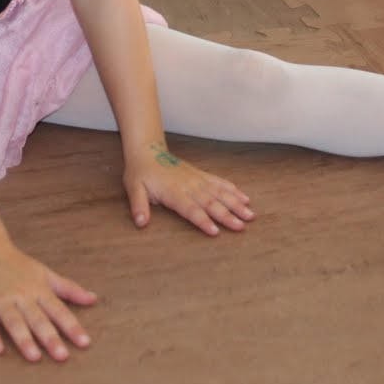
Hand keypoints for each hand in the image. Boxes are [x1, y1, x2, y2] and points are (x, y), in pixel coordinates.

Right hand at [0, 243, 96, 361]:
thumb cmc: (17, 266)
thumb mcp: (46, 274)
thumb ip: (69, 288)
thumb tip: (93, 299)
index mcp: (39, 290)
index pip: (59, 310)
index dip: (72, 327)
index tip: (84, 343)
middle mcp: (22, 296)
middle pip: (38, 319)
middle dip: (50, 338)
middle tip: (62, 356)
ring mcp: (1, 301)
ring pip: (14, 322)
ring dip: (24, 339)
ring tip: (34, 357)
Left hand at [124, 144, 254, 234]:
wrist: (148, 151)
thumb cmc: (140, 173)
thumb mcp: (134, 189)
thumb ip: (138, 206)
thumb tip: (141, 223)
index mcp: (173, 192)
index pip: (190, 209)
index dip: (203, 221)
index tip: (215, 232)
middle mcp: (189, 186)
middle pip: (210, 203)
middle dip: (227, 215)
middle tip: (242, 226)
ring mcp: (197, 180)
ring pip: (220, 193)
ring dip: (236, 204)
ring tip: (250, 215)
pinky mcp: (201, 175)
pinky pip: (220, 182)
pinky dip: (233, 190)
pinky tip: (245, 198)